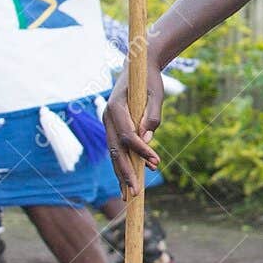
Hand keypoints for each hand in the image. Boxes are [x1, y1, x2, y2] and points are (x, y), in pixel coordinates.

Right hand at [103, 63, 164, 197]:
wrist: (138, 67)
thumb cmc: (149, 79)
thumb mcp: (156, 94)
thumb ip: (151, 116)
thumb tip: (147, 140)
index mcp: (115, 107)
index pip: (127, 135)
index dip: (140, 151)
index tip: (156, 162)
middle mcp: (107, 117)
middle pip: (115, 150)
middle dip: (125, 172)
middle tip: (135, 193)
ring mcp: (108, 123)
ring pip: (113, 153)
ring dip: (122, 174)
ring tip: (130, 195)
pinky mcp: (112, 128)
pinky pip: (117, 150)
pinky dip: (123, 165)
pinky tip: (128, 182)